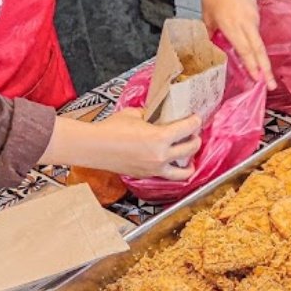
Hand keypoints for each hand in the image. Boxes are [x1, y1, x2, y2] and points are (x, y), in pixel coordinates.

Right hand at [43, 109, 201, 181]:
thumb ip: (150, 115)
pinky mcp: (146, 175)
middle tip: (193, 133)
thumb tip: (157, 114)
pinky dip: (174, 171)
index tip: (196, 118)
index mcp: (160, 138)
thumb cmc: (111, 129)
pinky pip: (167, 176)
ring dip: (190, 162)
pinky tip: (173, 165)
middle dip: (195, 139)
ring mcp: (154, 169)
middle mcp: (161, 156)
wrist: (94, 147)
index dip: (196, 121)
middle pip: (191, 149)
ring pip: (184, 172)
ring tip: (189, 156)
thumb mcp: (134, 115)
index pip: (188, 128)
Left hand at [193, 0, 274, 89]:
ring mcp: (253, 15)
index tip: (257, 79)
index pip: (244, 49)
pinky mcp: (255, 11)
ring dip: (260, 59)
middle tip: (270, 85)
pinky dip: (255, 45)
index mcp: (231, 23)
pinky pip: (255, 31)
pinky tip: (254, 56)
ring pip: (258, 42)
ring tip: (263, 77)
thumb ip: (212, 33)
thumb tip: (217, 47)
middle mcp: (246, 21)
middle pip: (258, 49)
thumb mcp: (207, 14)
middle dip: (265, 69)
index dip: (252, 65)